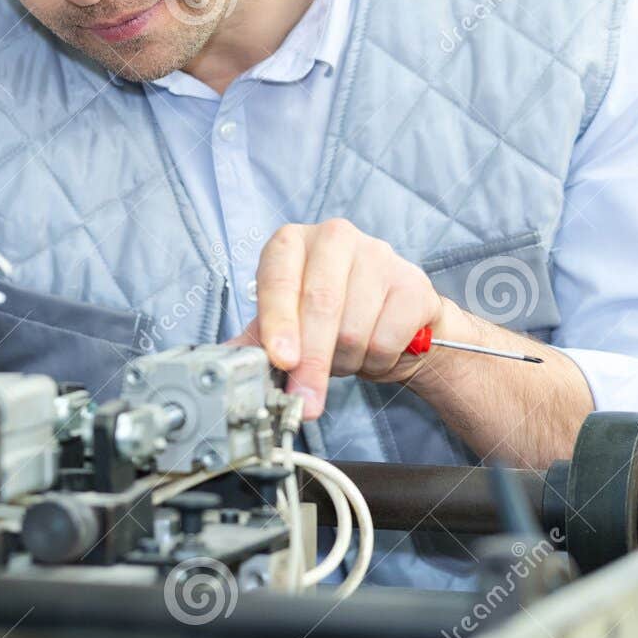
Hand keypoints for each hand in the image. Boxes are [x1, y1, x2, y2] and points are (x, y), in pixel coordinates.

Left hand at [228, 219, 444, 419]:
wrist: (394, 322)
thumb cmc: (332, 317)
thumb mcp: (286, 324)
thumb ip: (258, 341)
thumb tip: (225, 364)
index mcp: (291, 242)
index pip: (279, 279)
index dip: (278, 323)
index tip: (280, 360)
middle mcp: (333, 237)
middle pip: (319, 305)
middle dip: (310, 362)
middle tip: (304, 400)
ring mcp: (377, 254)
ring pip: (354, 328)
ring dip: (345, 361)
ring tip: (343, 356)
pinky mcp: (411, 282)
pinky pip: (387, 338)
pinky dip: (377, 360)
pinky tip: (374, 350)